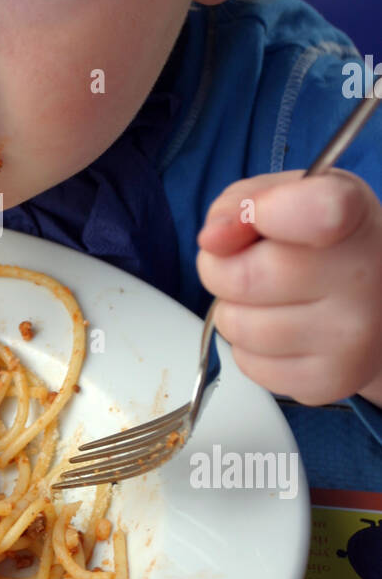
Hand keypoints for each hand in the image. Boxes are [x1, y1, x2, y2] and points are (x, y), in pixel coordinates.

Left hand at [196, 169, 381, 406]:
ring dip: (235, 311)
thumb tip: (213, 238)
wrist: (378, 301)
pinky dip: (250, 347)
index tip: (256, 214)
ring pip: (237, 327)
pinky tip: (284, 330)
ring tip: (271, 299)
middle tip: (248, 264)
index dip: (268, 212)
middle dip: (222, 269)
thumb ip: (242, 203)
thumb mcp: (289, 196)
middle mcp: (363, 277)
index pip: (317, 211)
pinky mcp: (331, 381)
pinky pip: (248, 364)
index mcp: (352, 216)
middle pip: (243, 278)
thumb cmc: (323, 242)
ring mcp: (350, 336)